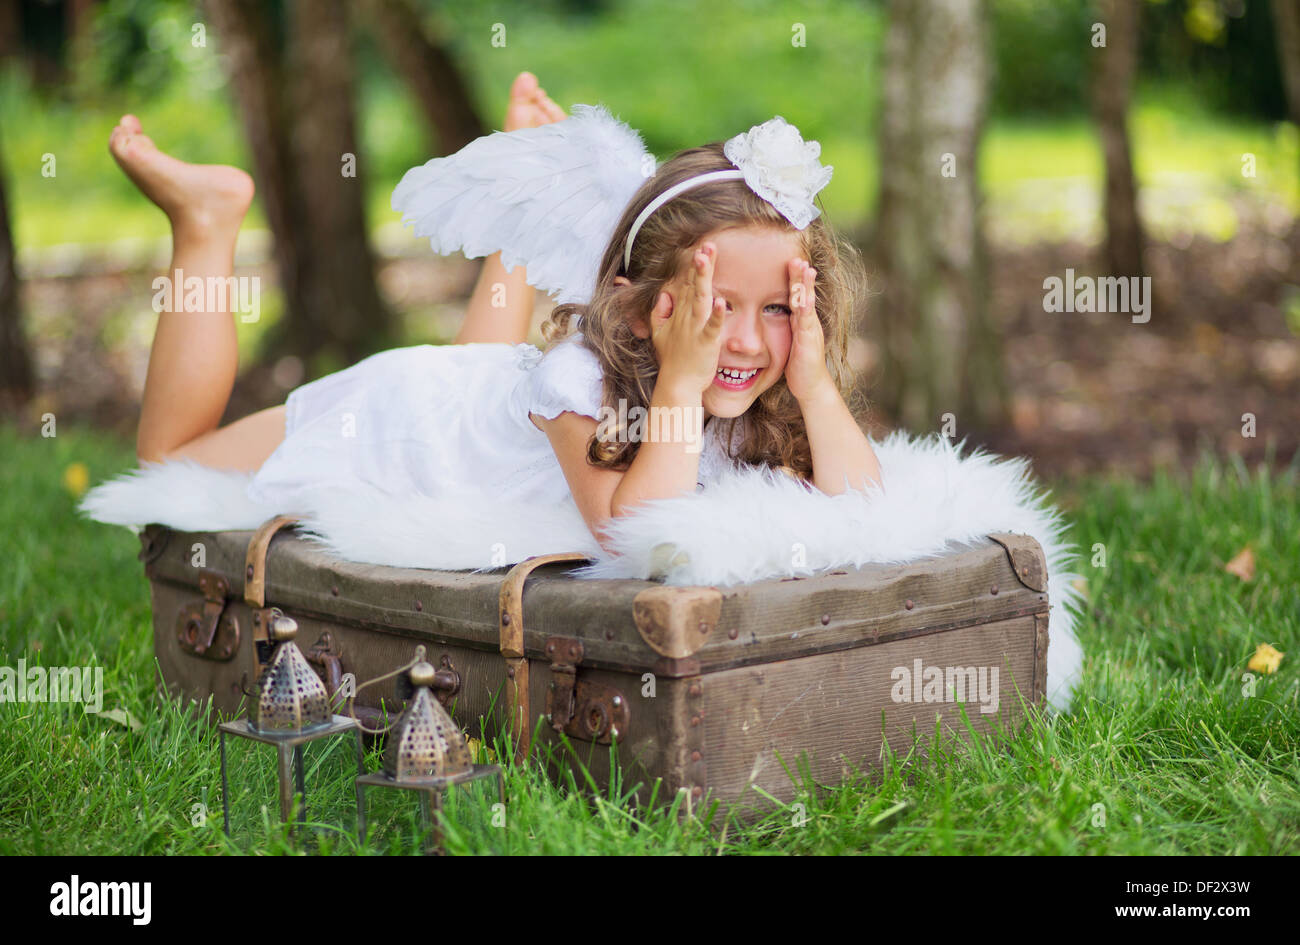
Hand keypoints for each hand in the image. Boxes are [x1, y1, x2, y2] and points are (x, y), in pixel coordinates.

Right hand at [649, 242, 723, 396]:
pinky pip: (711, 326)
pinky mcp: (706, 342)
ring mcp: (695, 328)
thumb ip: (660, 312)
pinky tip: (721, 302)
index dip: (693, 266)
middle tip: (707, 244)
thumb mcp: (659, 333)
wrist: (677, 384)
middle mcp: (686, 317)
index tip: (701, 247)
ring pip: (700, 298)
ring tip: (705, 259)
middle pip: (693, 285)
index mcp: (679, 313)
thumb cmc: (672, 359)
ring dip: (702, 278)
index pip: (686, 284)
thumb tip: (664, 295)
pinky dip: (716, 315)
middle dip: (700, 265)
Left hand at [783, 258, 833, 402]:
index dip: (794, 280)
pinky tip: (805, 297)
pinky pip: (807, 320)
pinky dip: (806, 306)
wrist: (811, 386)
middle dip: (801, 275)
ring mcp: (810, 329)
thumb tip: (771, 320)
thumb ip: (784, 330)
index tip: (791, 263)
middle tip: (797, 257)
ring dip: (806, 284)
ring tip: (804, 267)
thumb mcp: (789, 343)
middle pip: (804, 293)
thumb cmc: (798, 367)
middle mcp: (808, 322)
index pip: (797, 296)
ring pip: (808, 302)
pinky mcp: (809, 340)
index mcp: (801, 322)